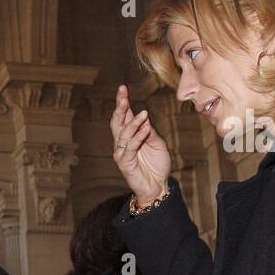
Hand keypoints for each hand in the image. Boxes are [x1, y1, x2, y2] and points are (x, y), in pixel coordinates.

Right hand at [111, 85, 171, 204]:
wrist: (157, 186)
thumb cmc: (157, 165)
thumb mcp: (157, 143)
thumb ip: (149, 131)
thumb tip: (144, 117)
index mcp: (130, 135)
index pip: (124, 116)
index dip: (122, 102)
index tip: (123, 88)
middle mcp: (123, 142)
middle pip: (117, 121)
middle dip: (120, 107)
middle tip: (122, 93)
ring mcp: (122, 152)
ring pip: (123, 133)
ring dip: (133, 122)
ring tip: (143, 113)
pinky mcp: (124, 162)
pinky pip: (130, 146)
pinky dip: (138, 136)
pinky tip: (145, 128)